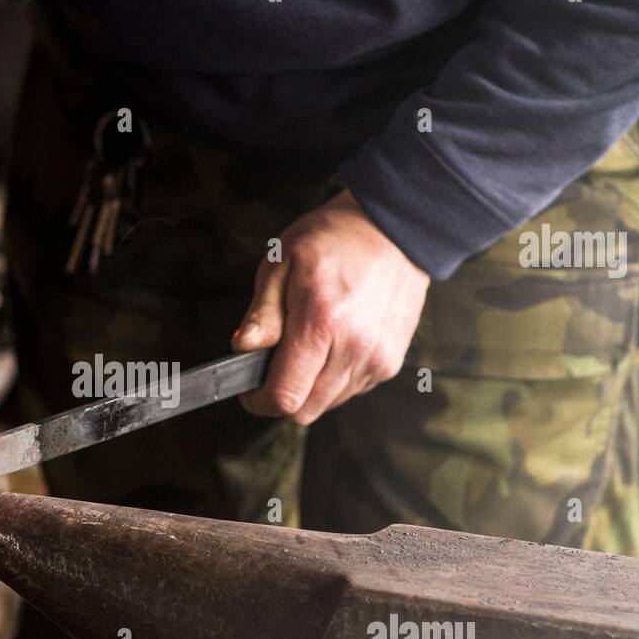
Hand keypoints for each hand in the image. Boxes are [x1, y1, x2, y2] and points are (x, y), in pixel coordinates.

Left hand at [232, 190, 429, 424]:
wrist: (395, 228)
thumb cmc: (334, 239)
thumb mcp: (282, 262)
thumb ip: (262, 312)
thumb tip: (244, 348)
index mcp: (321, 324)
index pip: (285, 396)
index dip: (259, 402)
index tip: (249, 391)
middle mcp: (354, 348)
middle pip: (306, 410)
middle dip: (282, 396)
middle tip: (273, 368)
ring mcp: (377, 358)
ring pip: (328, 404)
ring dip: (309, 387)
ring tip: (307, 347)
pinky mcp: (390, 362)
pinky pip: (351, 390)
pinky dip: (334, 379)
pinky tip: (332, 345)